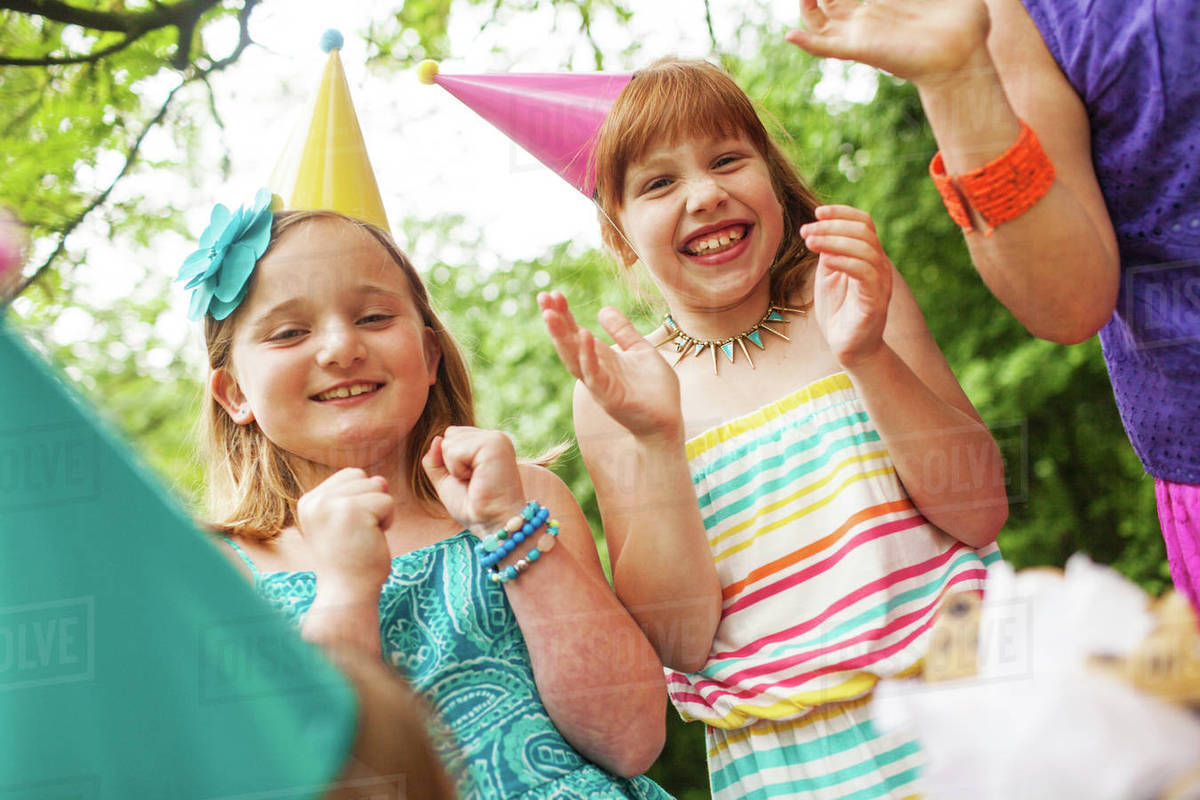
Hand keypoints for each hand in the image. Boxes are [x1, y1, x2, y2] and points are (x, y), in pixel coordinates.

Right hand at [296, 468, 393, 596]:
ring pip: (378, 486)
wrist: (347, 591)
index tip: (349, 528)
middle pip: (364, 477)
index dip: (361, 499)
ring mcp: (332, 505)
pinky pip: (387, 502)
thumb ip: (357, 494)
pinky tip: (372, 540)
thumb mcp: (344, 520)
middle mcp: (316, 500)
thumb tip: (382, 480)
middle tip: (358, 534)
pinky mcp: (352, 511)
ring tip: (364, 536)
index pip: (350, 475)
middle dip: (371, 504)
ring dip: (380, 512)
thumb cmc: (350, 558)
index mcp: (309, 501)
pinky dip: (388, 521)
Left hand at [422, 426, 525, 533]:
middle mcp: (494, 437)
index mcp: (487, 443)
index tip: (471, 480)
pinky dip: (458, 470)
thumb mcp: (446, 481)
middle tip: (474, 481)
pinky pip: (454, 451)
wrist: (493, 524)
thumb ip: (435, 460)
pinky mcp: (494, 444)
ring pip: (449, 441)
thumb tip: (436, 438)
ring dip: (455, 468)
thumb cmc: (474, 508)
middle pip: (449, 435)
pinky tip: (478, 479)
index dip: (451, 462)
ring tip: (476, 481)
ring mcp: (496, 439)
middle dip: (451, 462)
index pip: (451, 435)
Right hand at [539, 291, 682, 442]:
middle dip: (555, 320)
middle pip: (568, 342)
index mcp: (601, 358)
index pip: (575, 332)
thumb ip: (622, 332)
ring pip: (573, 358)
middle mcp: (594, 370)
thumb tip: (602, 309)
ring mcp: (599, 384)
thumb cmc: (655, 391)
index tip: (553, 293)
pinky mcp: (608, 397)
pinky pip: (594, 375)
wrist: (667, 422)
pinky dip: (587, 356)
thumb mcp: (640, 351)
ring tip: (550, 313)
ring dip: (561, 336)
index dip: (565, 314)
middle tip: (542, 297)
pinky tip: (584, 335)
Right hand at [785, 0, 991, 85]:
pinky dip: (807, 43)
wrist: (966, 54)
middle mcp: (867, 17)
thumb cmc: (965, 22)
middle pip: (826, 2)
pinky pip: (826, 48)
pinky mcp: (861, 48)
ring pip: (817, 21)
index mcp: (883, 2)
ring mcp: (861, 33)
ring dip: (806, 7)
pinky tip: (791, 36)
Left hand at [802, 205, 892, 367]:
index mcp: (869, 256)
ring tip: (810, 243)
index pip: (864, 222)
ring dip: (834, 241)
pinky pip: (865, 273)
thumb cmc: (838, 311)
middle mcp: (879, 265)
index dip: (841, 213)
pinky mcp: (876, 300)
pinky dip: (844, 262)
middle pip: (863, 231)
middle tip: (805, 232)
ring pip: (865, 249)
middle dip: (831, 227)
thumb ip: (828, 251)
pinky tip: (825, 261)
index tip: (816, 213)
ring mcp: (880, 282)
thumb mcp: (828, 274)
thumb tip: (817, 228)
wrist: (847, 347)